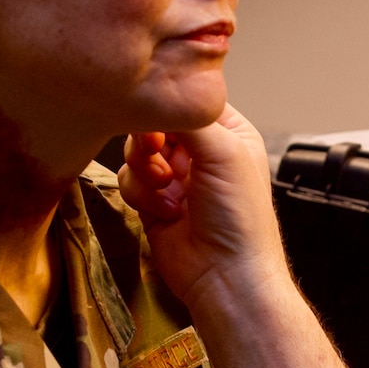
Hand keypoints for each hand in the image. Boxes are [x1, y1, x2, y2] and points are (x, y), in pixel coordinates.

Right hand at [121, 105, 292, 313]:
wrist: (225, 275)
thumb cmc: (240, 217)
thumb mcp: (223, 152)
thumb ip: (187, 118)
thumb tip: (156, 93)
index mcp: (228, 132)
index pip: (187, 99)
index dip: (168, 106)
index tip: (161, 118)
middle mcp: (201, 150)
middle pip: (155, 121)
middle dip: (150, 139)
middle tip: (157, 154)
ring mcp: (175, 175)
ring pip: (136, 150)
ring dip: (145, 170)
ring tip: (168, 191)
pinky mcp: (152, 199)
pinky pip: (128, 179)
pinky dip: (142, 195)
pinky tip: (167, 212)